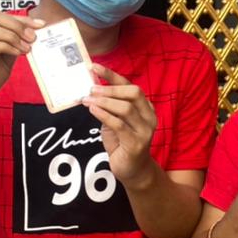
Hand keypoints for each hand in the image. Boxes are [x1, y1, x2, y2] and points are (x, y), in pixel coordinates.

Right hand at [0, 11, 41, 125]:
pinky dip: (6, 47)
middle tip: (32, 36)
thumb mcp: (4, 59)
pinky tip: (17, 53)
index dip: (20, 18)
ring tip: (26, 47)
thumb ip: (12, 45)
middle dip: (17, 24)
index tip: (39, 24)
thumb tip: (30, 35)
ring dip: (13, 36)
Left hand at [84, 64, 156, 183]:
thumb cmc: (122, 143)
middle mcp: (149, 117)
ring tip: (88, 100)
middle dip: (110, 89)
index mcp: (146, 108)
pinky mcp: (136, 144)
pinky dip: (104, 115)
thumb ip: (109, 106)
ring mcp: (145, 131)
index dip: (112, 75)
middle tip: (91, 89)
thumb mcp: (115, 121)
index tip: (94, 67)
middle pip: (133, 93)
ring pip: (126, 108)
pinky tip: (92, 110)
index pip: (130, 86)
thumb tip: (91, 90)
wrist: (133, 170)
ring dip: (104, 102)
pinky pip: (119, 125)